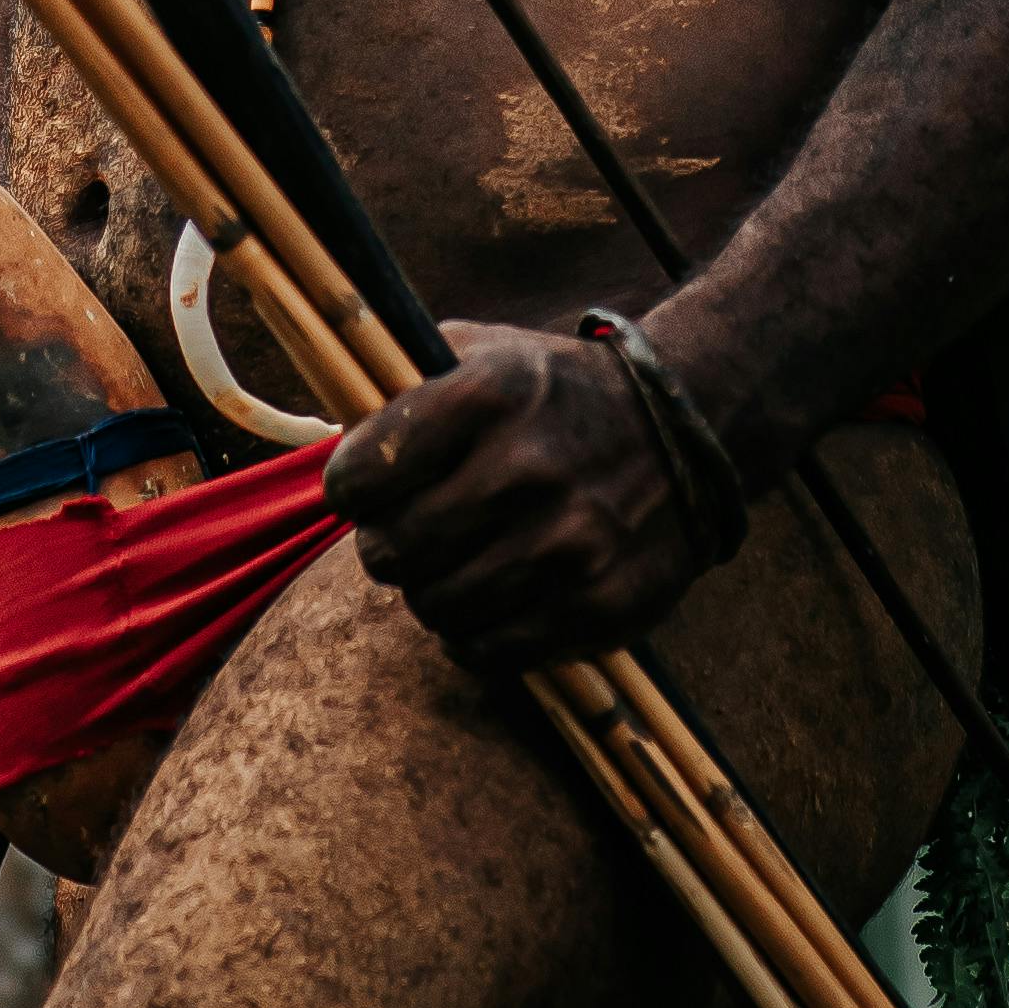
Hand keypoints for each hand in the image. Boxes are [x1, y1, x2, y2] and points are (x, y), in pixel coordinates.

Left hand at [322, 319, 716, 674]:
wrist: (682, 432)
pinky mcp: (600, 606)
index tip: (365, 491)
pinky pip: (489, 651)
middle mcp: (530, 467)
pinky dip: (473, 635)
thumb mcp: (484, 356)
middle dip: (386, 549)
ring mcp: (569, 543)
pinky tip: (489, 601)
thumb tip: (326, 441)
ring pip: (436, 609)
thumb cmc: (556, 396)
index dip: (351, 489)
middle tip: (404, 538)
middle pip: (392, 552)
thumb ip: (403, 390)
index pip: (360, 475)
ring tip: (453, 566)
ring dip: (431, 593)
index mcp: (490, 394)